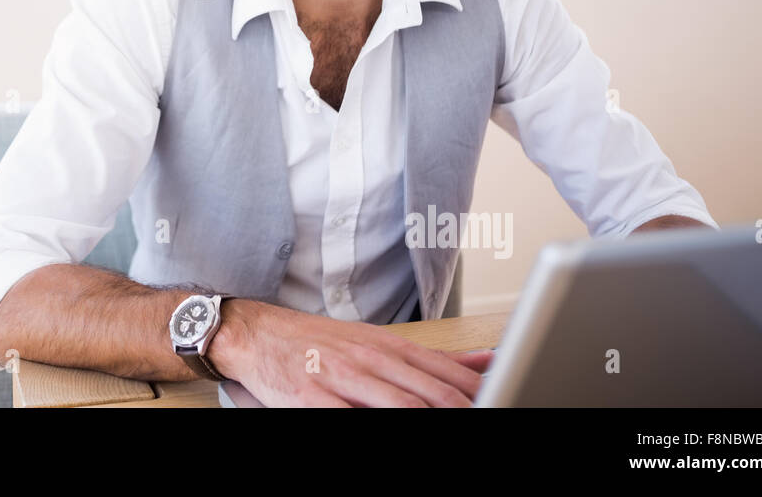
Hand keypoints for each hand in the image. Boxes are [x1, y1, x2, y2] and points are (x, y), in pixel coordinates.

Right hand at [210, 300, 494, 406]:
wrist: (255, 332)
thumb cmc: (318, 344)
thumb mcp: (377, 341)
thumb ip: (433, 358)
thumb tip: (488, 360)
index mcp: (389, 346)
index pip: (448, 373)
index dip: (480, 393)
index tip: (506, 400)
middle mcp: (370, 359)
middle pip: (432, 394)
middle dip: (462, 409)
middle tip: (493, 412)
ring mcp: (341, 379)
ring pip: (400, 406)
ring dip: (428, 417)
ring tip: (456, 424)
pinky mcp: (311, 399)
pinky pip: (347, 418)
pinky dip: (371, 425)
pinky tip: (391, 430)